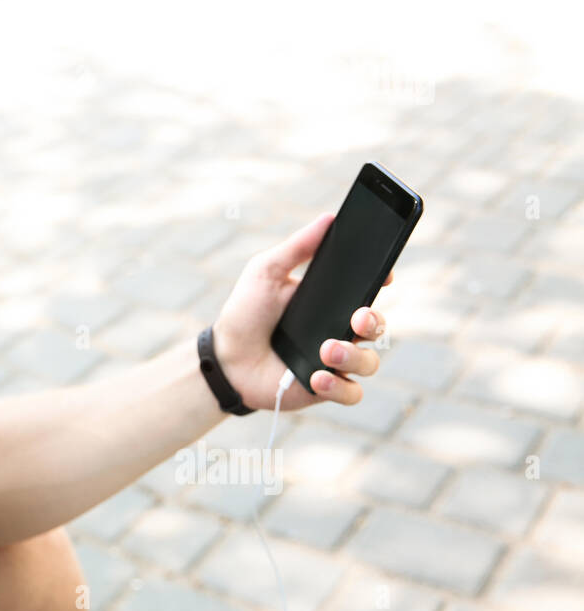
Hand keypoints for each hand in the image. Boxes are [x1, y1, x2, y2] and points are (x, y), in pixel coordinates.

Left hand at [211, 213, 393, 410]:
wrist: (225, 358)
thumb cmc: (246, 311)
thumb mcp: (266, 272)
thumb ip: (297, 247)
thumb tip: (329, 217)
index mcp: (332, 299)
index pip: (369, 288)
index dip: (383, 280)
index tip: (384, 275)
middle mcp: (340, 329)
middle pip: (378, 325)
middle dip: (375, 321)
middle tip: (358, 317)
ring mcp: (336, 361)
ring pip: (370, 361)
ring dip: (352, 355)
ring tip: (324, 350)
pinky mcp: (328, 389)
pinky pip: (353, 393)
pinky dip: (339, 387)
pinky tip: (316, 378)